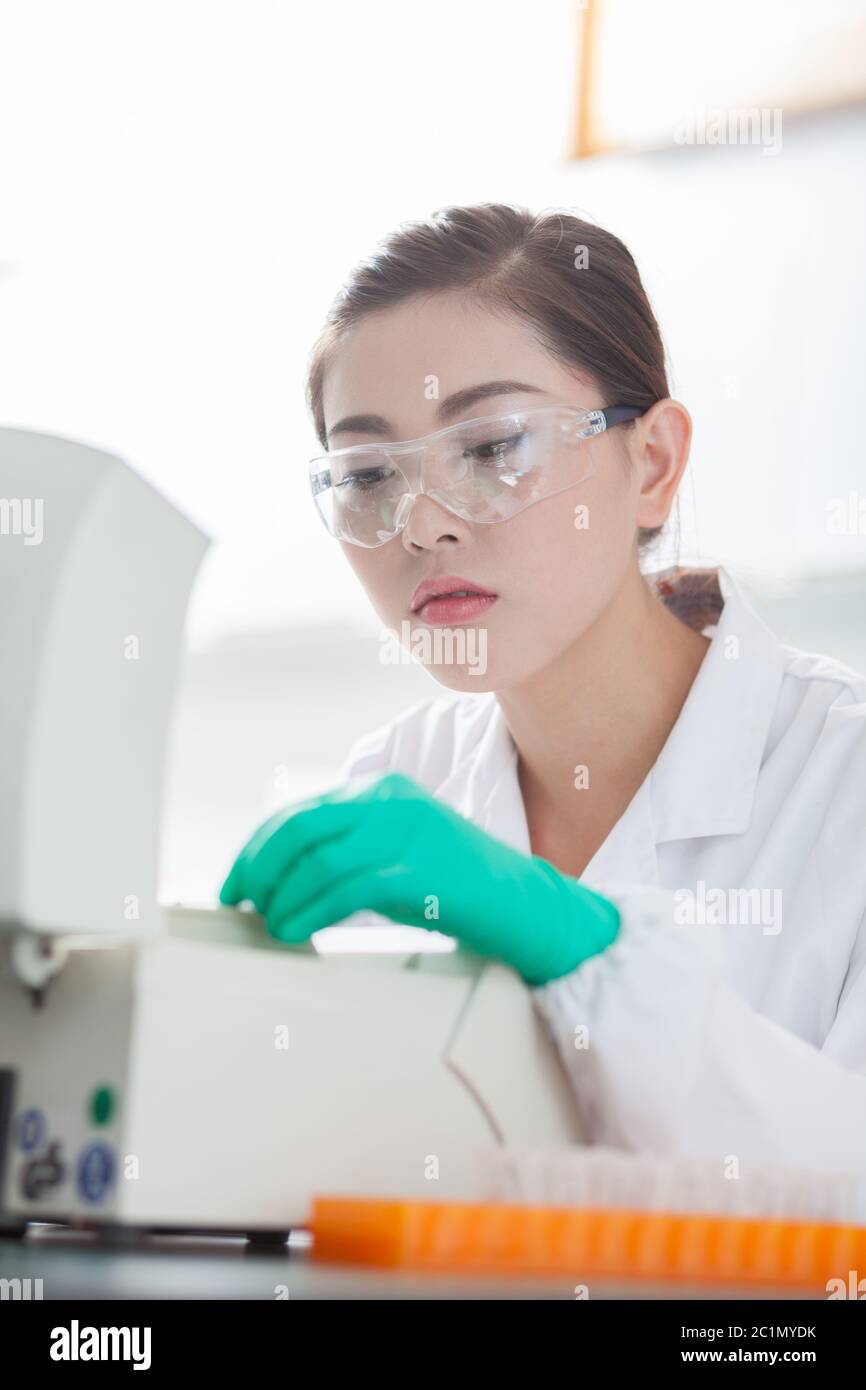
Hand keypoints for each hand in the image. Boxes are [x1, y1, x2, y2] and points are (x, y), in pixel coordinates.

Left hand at [218, 771, 619, 985]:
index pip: (299, 813)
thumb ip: (354, 846)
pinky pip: (343, 891)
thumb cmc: (461, 885)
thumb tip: (285, 876)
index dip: (256, 849)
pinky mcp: (417, 873)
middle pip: (297, 830)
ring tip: (272, 925)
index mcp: (383, 791)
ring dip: (281, 899)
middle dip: (257, 870)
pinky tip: (296, 930)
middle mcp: (391, 802)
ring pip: (315, 862)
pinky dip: (308, 913)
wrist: (528, 905)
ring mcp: (406, 835)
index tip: (235, 882)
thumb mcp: (402, 848)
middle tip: (242, 904)